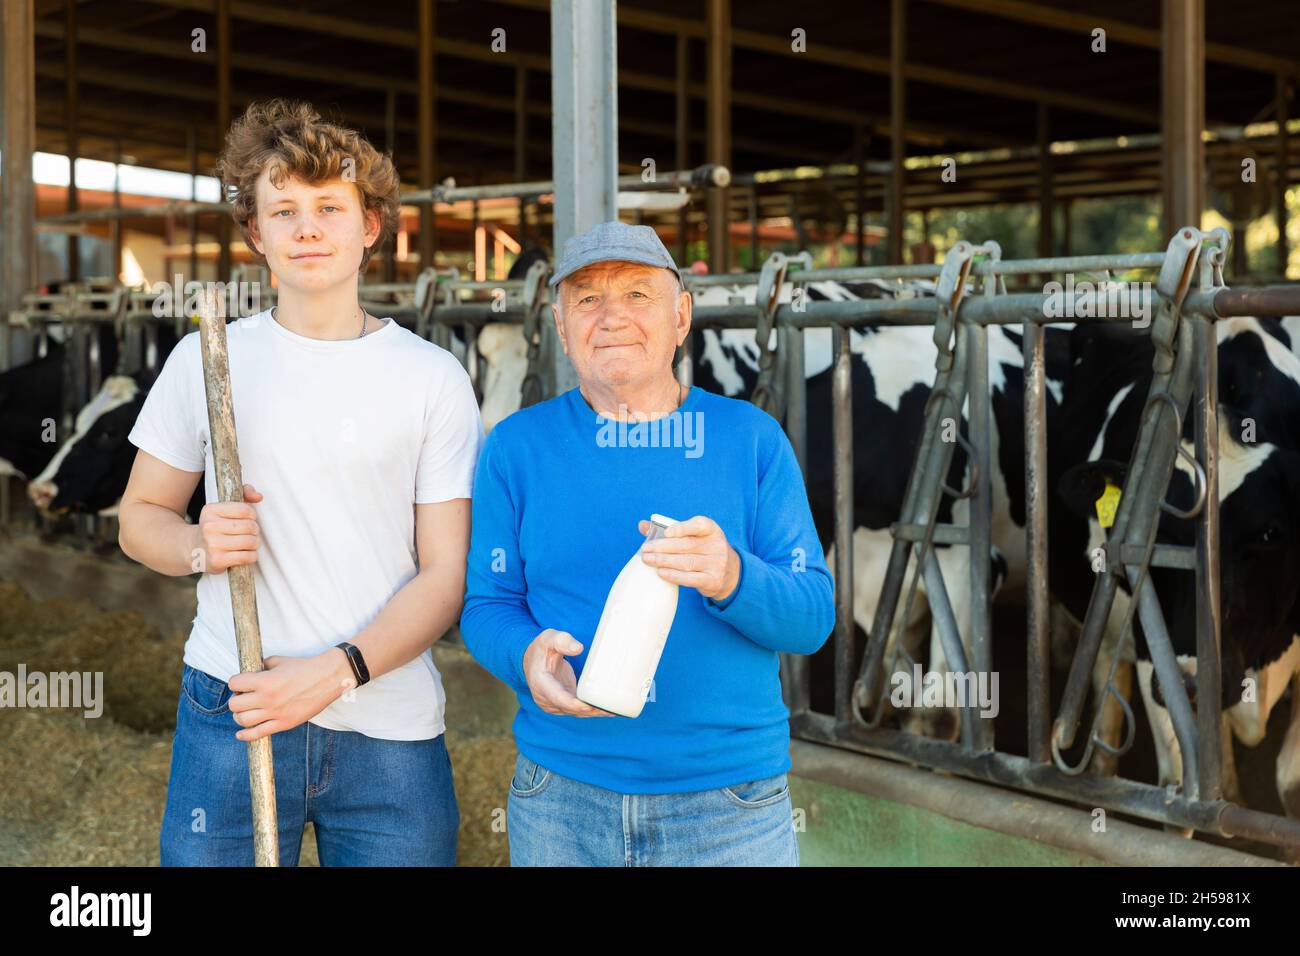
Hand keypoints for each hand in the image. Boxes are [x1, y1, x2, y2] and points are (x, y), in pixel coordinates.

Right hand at [197, 483, 262, 572]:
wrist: (192, 549)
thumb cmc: (214, 527)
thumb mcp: (223, 508)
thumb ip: (243, 494)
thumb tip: (258, 496)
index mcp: (211, 510)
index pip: (245, 510)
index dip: (252, 515)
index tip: (247, 519)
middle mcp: (209, 526)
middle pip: (250, 526)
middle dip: (255, 531)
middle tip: (250, 533)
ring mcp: (213, 544)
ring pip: (250, 542)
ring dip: (255, 544)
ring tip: (249, 543)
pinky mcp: (218, 560)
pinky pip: (247, 557)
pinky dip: (252, 556)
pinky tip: (245, 554)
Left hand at [228, 649, 354, 741]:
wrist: (328, 678)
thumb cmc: (304, 667)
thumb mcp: (279, 661)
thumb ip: (261, 667)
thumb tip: (249, 674)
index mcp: (265, 680)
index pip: (235, 684)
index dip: (236, 683)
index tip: (241, 684)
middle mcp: (267, 698)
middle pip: (235, 704)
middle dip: (236, 700)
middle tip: (243, 697)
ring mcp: (275, 713)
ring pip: (243, 720)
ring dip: (240, 715)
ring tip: (247, 710)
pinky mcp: (284, 723)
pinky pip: (257, 734)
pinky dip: (245, 735)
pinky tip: (240, 733)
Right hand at [522, 628, 612, 716]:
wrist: (532, 660)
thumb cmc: (542, 648)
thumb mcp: (549, 638)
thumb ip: (562, 641)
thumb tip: (579, 648)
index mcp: (540, 683)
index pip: (558, 698)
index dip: (575, 704)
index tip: (591, 705)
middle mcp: (545, 698)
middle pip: (570, 709)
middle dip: (590, 710)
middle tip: (610, 708)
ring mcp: (553, 704)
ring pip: (575, 712)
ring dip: (593, 713)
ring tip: (614, 710)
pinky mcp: (561, 705)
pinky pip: (577, 710)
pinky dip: (591, 711)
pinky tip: (608, 710)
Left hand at [638, 515, 740, 601]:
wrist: (728, 573)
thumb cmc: (702, 550)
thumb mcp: (693, 536)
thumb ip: (668, 530)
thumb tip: (642, 525)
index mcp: (712, 530)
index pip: (699, 525)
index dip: (682, 528)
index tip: (666, 532)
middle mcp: (717, 546)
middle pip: (687, 545)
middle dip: (662, 547)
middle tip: (645, 549)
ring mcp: (717, 564)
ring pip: (686, 562)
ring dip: (664, 561)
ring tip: (647, 560)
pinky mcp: (712, 581)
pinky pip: (690, 579)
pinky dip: (673, 575)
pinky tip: (660, 572)